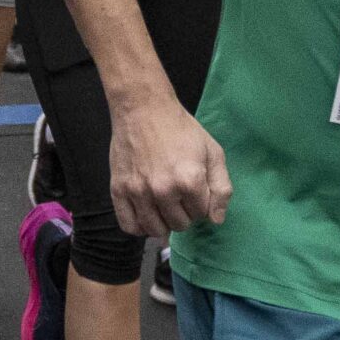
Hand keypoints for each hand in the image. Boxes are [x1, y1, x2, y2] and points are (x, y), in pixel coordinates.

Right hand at [108, 94, 231, 236]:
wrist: (143, 109)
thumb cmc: (181, 129)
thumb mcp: (212, 151)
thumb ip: (221, 187)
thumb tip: (216, 220)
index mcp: (189, 180)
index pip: (202, 214)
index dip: (201, 202)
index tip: (195, 187)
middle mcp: (163, 190)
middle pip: (180, 225)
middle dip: (184, 213)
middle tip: (180, 195)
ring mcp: (138, 192)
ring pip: (156, 230)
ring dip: (164, 223)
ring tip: (165, 206)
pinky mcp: (118, 191)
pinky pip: (130, 226)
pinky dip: (140, 227)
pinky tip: (146, 215)